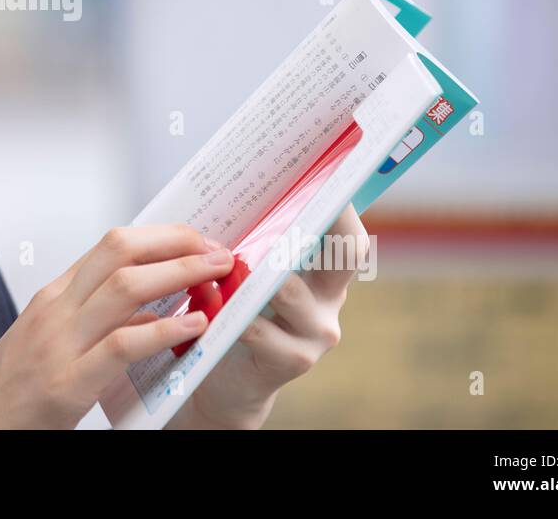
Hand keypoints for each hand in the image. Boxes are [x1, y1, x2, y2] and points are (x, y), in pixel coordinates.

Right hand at [0, 224, 235, 428]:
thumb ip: (94, 319)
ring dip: (179, 275)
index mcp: (53, 297)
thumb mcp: (52, 340)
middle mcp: (55, 311)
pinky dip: (164, 330)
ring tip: (214, 275)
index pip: (110, 245)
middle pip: (119, 251)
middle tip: (214, 249)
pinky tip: (192, 325)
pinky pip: (123, 345)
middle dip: (174, 243)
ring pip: (125, 287)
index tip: (195, 239)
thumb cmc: (15, 389)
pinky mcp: (68, 384)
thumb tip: (150, 308)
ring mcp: (59, 344)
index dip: (160, 236)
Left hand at [164, 202, 366, 428]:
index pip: (347, 237)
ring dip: (255, 274)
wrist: (226, 379)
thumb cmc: (235, 312)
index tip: (324, 178)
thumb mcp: (249, 274)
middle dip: (317, 227)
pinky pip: (260, 330)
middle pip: (343, 258)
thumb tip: (238, 188)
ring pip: (291, 291)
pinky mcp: (291, 360)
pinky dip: (233, 314)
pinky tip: (209, 303)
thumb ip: (254, 242)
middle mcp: (330, 301)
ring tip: (228, 257)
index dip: (340, 209)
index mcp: (325, 273)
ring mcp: (315, 333)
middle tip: (286, 203)